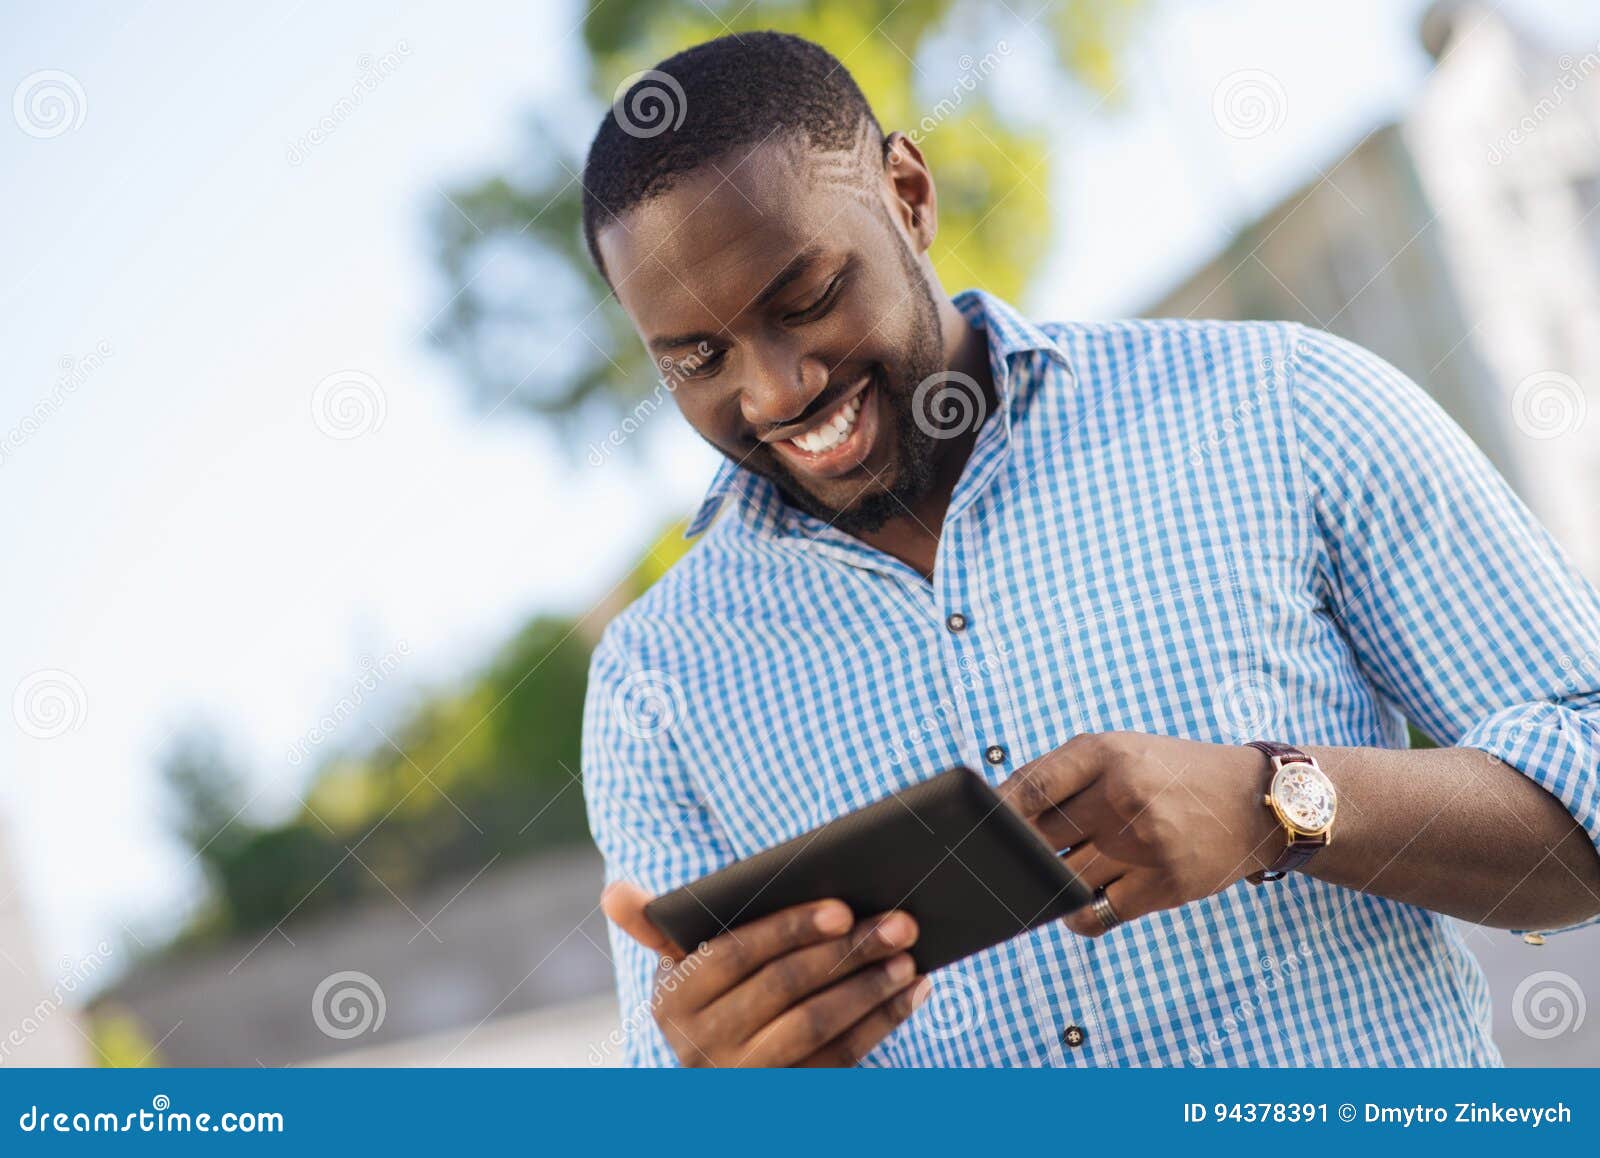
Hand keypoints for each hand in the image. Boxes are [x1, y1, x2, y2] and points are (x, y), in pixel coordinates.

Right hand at [601, 881, 930, 1065]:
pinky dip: (881, 1023)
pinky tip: (912, 991)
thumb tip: (613, 890)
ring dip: (870, 990)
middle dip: (847, 951)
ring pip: (816, 1027)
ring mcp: (745, 1079)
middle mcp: (700, 1045)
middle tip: (901, 922)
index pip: (736, 954)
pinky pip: (840, 1061)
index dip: (789, 929)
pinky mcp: (787, 1100)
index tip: (841, 908)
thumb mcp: (680, 965)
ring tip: (909, 956)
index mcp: (674, 998)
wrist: (723, 1080)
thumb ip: (655, 925)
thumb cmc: (713, 994)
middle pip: (784, 988)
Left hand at [997, 731, 1281, 936]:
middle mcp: (1124, 795)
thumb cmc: (1172, 774)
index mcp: (1107, 753)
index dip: (995, 816)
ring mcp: (1145, 843)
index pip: (1030, 789)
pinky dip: (1076, 916)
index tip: (977, 833)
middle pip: (1040, 839)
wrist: (1256, 801)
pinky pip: (1094, 914)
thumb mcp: (1122, 750)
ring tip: (1044, 883)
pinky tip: (1077, 905)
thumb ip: (1061, 773)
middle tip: (1001, 866)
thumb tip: (995, 809)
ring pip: (1062, 880)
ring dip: (1046, 887)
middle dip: (1018, 856)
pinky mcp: (1165, 885)